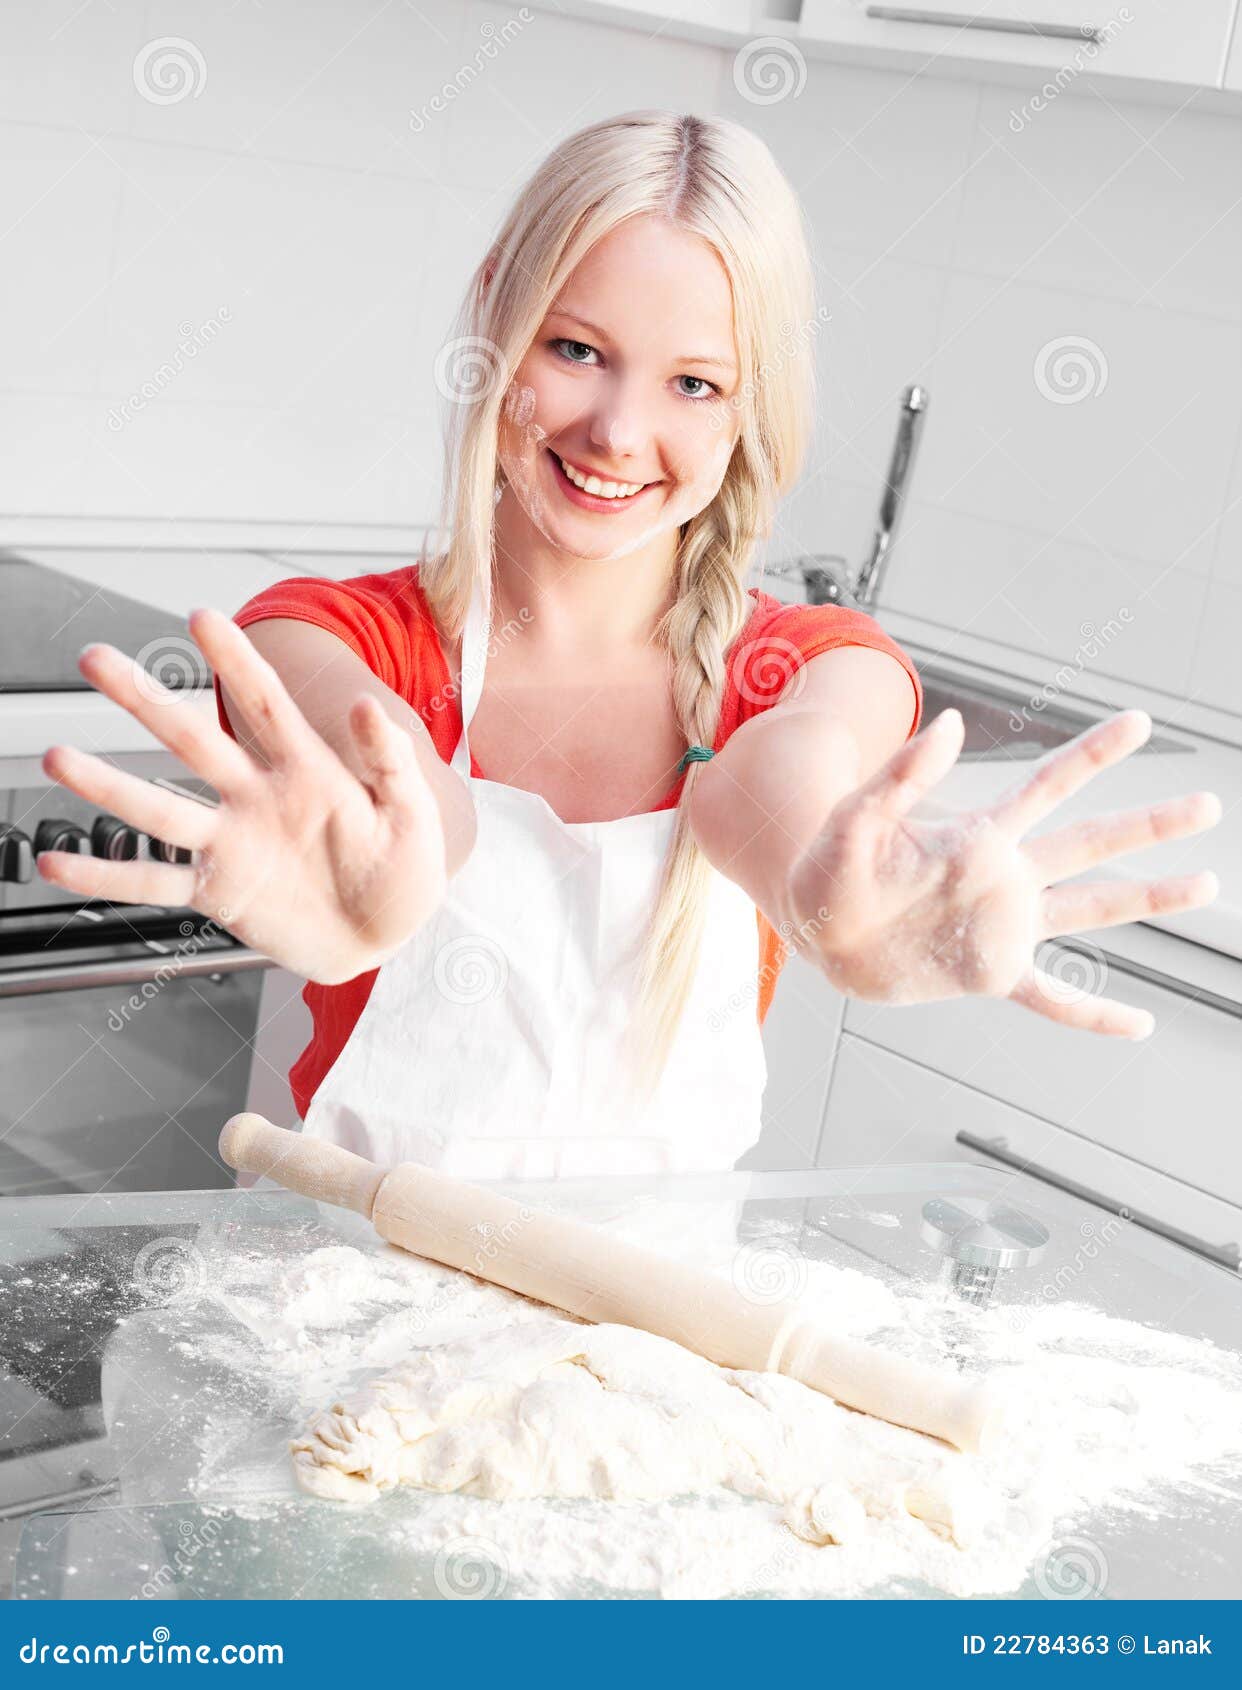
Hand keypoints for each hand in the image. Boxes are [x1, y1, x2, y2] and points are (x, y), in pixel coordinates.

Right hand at [38, 608, 450, 983]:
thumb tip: (366, 704)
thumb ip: (391, 762)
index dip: (235, 661)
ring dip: (108, 785)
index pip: (265, 703)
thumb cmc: (403, 872)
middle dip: (144, 700)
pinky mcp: (219, 892)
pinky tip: (59, 864)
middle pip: (192, 741)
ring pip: (160, 810)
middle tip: (95, 659)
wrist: (384, 937)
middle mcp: (256, 798)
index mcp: (306, 770)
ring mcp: (232, 844)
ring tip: (56, 758)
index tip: (201, 617)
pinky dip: (106, 878)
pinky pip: (154, 882)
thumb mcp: (413, 815)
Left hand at [784, 707, 1220, 1037]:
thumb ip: (901, 775)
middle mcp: (1005, 876)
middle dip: (1150, 823)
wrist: (814, 932)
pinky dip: (1094, 1015)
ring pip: (1092, 910)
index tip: (1138, 720)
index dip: (1093, 753)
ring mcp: (1003, 927)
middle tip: (1211, 803)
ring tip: (1206, 883)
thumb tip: (952, 722)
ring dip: (1149, 898)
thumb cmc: (829, 869)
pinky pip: (1054, 998)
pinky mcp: (989, 974)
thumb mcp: (857, 818)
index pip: (1049, 784)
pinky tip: (1138, 1026)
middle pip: (1093, 843)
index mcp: (979, 835)